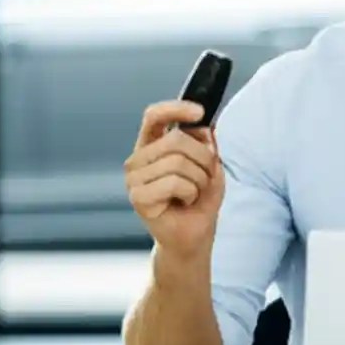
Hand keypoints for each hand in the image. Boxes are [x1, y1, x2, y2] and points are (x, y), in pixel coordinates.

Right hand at [124, 100, 224, 262]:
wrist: (193, 235)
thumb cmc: (199, 200)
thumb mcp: (210, 166)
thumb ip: (206, 143)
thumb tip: (205, 126)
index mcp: (151, 145)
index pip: (154, 116)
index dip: (176, 108)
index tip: (199, 112)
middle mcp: (138, 158)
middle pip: (177, 139)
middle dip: (203, 158)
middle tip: (204, 178)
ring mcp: (134, 178)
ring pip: (179, 162)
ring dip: (199, 179)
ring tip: (194, 193)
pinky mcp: (138, 197)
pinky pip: (175, 183)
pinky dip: (191, 193)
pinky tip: (185, 203)